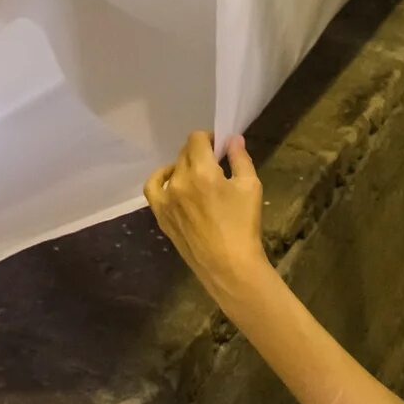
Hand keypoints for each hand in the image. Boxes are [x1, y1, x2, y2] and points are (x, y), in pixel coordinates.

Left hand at [144, 130, 270, 298]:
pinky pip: (152, 188)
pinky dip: (160, 178)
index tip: (220, 147)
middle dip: (200, 153)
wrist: (229, 266)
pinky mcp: (161, 215)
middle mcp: (180, 181)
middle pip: (185, 153)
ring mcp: (167, 199)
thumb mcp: (250, 187)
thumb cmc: (243, 226)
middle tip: (215, 163)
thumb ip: (240, 159)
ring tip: (198, 174)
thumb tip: (233, 139)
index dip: (209, 138)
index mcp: (202, 171)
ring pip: (172, 168)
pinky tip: (171, 179)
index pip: (197, 139)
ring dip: (184, 165)